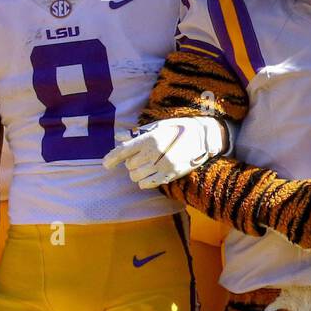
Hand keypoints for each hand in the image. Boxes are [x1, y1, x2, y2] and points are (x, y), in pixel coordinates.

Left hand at [103, 117, 229, 188]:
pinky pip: (147, 184)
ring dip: (137, 173)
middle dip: (131, 163)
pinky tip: (149, 175)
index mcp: (150, 138)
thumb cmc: (179, 128)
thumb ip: (137, 133)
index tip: (106, 164)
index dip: (112, 158)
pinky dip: (144, 181)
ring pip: (136, 176)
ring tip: (145, 167)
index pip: (124, 151)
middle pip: (129, 165)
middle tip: (139, 158)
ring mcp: (163, 166)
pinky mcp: (170, 175)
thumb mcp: (158, 126)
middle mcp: (155, 153)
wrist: (204, 137)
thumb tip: (119, 136)